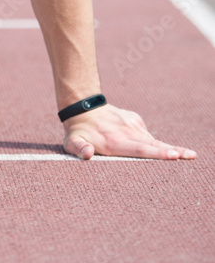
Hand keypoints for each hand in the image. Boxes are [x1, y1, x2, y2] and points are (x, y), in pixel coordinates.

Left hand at [62, 103, 196, 160]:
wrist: (82, 107)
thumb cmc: (78, 131)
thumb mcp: (72, 141)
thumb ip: (78, 148)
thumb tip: (87, 153)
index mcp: (115, 141)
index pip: (140, 149)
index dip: (157, 153)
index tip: (173, 155)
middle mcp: (127, 132)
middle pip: (153, 145)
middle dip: (173, 151)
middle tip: (191, 156)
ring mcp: (133, 125)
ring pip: (153, 140)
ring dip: (170, 148)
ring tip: (187, 155)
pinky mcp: (135, 121)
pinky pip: (145, 135)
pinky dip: (155, 144)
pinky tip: (157, 148)